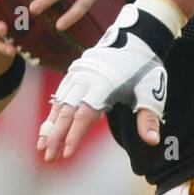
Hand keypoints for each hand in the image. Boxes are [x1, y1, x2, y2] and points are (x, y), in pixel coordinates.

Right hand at [38, 2, 170, 161]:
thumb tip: (153, 141)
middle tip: (47, 157)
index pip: (84, 115)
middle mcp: (86, 80)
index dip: (74, 135)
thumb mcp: (151, 91)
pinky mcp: (76, 72)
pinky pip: (60, 94)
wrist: (137, 37)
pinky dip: (53, 112)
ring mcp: (79, 74)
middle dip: (55, 135)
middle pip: (67, 111)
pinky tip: (47, 127)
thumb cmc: (145, 68)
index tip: (66, 154)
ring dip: (50, 125)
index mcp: (103, 85)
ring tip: (41, 146)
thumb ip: (148, 117)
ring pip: (60, 103)